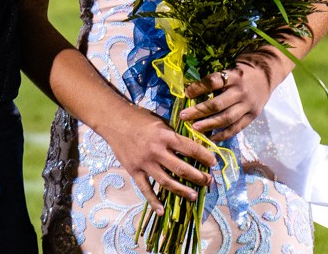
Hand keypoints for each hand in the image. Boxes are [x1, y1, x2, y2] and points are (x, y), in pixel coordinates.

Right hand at [99, 103, 215, 213]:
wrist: (114, 120)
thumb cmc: (139, 118)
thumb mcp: (160, 121)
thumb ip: (173, 135)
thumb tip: (191, 146)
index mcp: (165, 136)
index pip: (190, 148)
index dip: (204, 156)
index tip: (213, 163)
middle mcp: (156, 151)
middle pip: (181, 168)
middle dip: (198, 177)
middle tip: (209, 182)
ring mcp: (145, 163)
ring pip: (167, 181)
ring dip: (182, 190)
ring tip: (194, 196)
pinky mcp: (134, 171)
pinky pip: (145, 189)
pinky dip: (154, 201)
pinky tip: (162, 211)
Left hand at [180, 58, 275, 142]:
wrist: (267, 75)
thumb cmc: (243, 72)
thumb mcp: (230, 69)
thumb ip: (216, 80)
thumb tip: (192, 90)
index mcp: (234, 76)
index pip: (214, 82)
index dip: (199, 88)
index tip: (186, 93)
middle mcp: (241, 91)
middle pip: (217, 104)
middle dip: (199, 111)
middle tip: (183, 116)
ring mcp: (248, 105)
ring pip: (226, 118)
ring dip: (209, 125)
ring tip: (194, 128)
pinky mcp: (253, 116)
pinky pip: (236, 128)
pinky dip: (223, 135)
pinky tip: (211, 138)